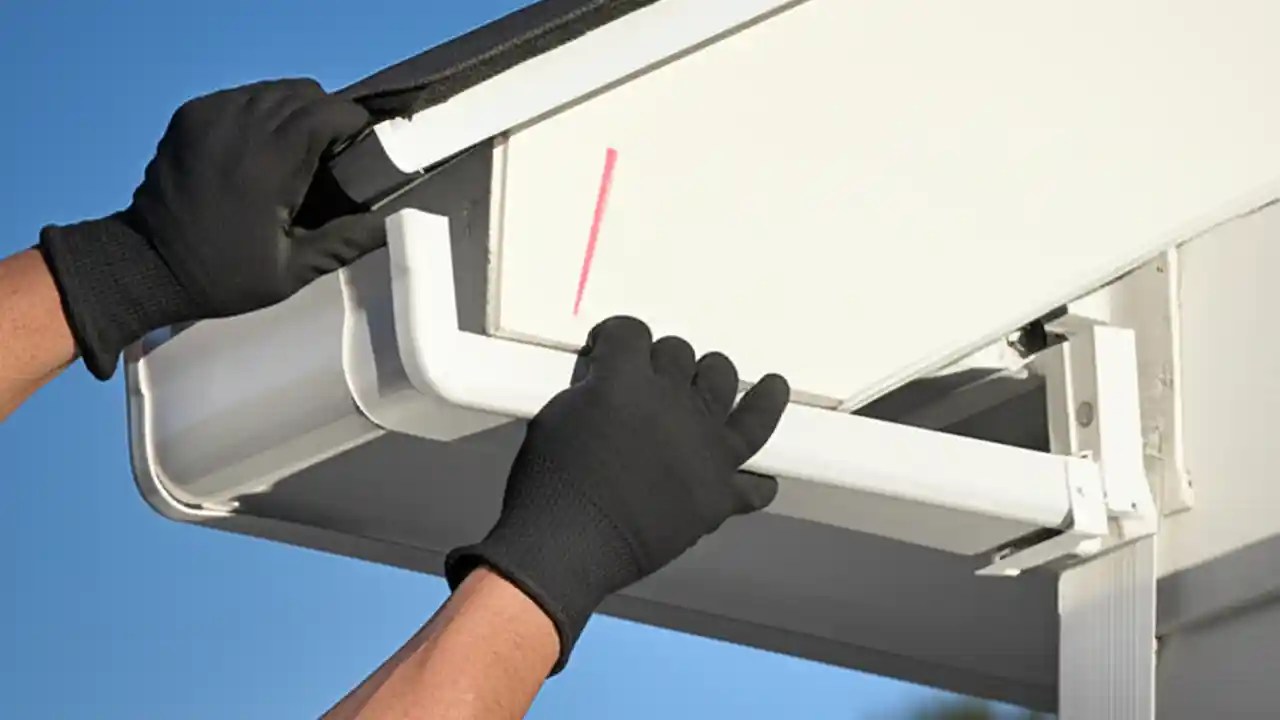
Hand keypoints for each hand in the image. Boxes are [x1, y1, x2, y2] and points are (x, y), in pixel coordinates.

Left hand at [38, 78, 382, 379]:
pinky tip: (260, 145)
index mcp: (268, 163)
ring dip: (294, 111)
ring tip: (297, 148)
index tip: (363, 145)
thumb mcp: (293, 270)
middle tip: (332, 152)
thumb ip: (345, 242)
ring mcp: (210, 115)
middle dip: (326, 116)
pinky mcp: (190, 115)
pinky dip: (261, 111)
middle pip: (302, 93)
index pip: (326, 113)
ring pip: (272, 90)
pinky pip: (242, 95)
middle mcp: (240, 127)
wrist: (146, 265)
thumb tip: (392, 224)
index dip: (352, 123)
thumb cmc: (224, 275)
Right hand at [446, 316, 789, 673]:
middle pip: (682, 355)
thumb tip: (607, 385)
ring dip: (722, 382)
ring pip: (729, 390)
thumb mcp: (557, 417)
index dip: (618, 338)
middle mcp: (674, 402)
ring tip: (730, 383)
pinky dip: (758, 481)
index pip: (632, 333)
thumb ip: (591, 393)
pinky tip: (761, 475)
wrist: (569, 546)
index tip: (610, 348)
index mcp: (627, 380)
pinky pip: (755, 484)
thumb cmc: (549, 484)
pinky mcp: (719, 492)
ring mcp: (705, 447)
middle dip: (664, 362)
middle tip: (654, 378)